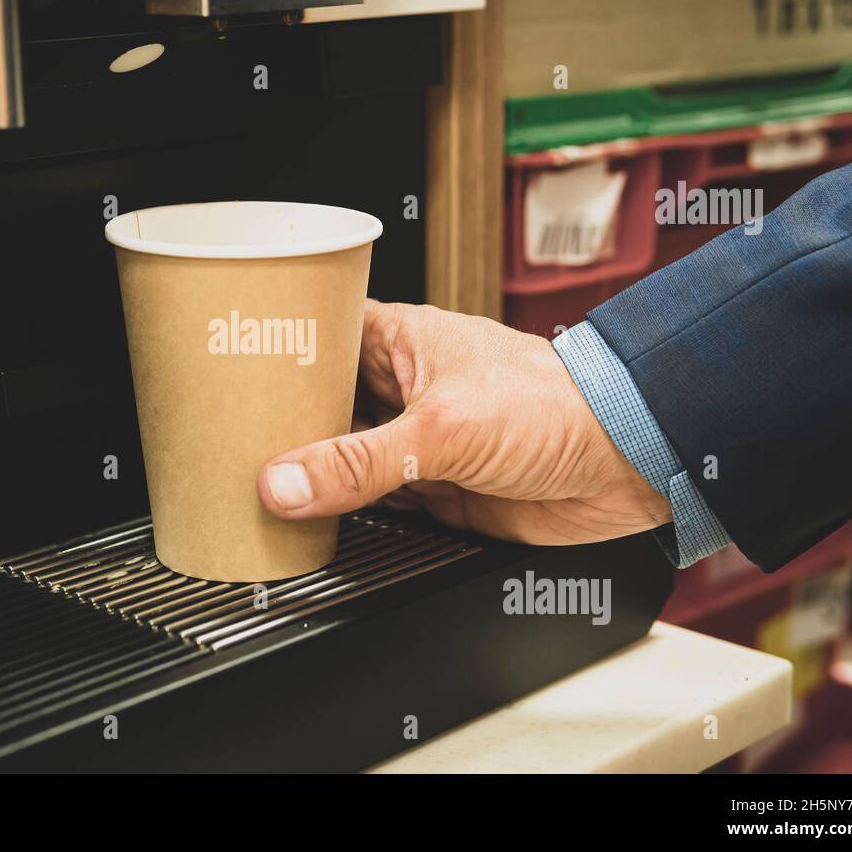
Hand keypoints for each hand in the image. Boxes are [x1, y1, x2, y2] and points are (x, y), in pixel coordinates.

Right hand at [256, 300, 672, 543]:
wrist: (626, 465)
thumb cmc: (555, 407)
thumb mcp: (441, 428)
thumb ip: (359, 462)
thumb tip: (285, 482)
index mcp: (402, 340)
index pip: (320, 333)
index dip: (275, 348)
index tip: (225, 367)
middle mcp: (405, 386)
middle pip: (324, 401)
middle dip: (283, 421)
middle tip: (226, 438)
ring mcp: (418, 440)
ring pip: (345, 454)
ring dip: (312, 471)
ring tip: (251, 480)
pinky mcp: (436, 489)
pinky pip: (373, 500)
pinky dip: (344, 511)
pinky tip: (310, 517)